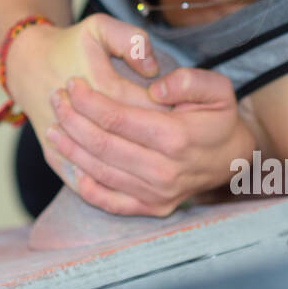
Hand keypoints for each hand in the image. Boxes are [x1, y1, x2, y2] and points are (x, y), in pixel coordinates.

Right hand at [4, 14, 165, 191]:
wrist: (26, 64)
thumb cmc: (69, 45)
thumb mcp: (99, 27)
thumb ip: (131, 41)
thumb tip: (152, 70)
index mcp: (101, 88)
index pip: (147, 112)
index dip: (171, 116)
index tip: (183, 112)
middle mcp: (84, 122)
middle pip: (132, 143)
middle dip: (156, 145)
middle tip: (170, 138)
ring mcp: (66, 145)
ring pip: (107, 168)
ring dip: (133, 168)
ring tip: (153, 158)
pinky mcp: (54, 158)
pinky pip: (83, 184)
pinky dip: (105, 187)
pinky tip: (124, 182)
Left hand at [46, 65, 243, 216]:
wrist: (235, 159)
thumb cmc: (220, 118)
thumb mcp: (217, 88)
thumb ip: (188, 81)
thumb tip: (155, 88)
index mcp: (175, 138)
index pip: (117, 119)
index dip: (88, 101)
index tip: (72, 84)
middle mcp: (164, 171)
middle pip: (102, 146)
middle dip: (72, 121)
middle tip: (56, 100)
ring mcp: (157, 194)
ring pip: (100, 173)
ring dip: (71, 150)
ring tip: (52, 129)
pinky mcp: (152, 208)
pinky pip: (110, 202)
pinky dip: (85, 186)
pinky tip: (70, 165)